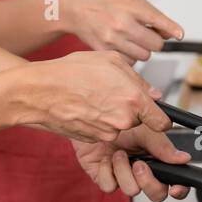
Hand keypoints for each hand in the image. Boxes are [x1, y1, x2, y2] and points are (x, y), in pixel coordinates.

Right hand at [20, 50, 170, 142]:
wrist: (39, 92)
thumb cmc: (71, 72)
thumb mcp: (111, 60)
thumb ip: (138, 79)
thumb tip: (153, 94)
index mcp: (133, 98)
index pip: (162, 122)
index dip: (160, 118)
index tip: (157, 115)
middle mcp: (123, 119)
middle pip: (139, 121)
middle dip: (131, 109)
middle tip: (112, 93)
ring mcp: (107, 132)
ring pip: (121, 126)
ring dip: (113, 115)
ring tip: (94, 97)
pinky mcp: (93, 140)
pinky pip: (105, 131)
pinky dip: (99, 122)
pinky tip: (86, 107)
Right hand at [57, 0, 183, 62]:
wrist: (73, 7)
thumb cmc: (103, 0)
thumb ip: (150, 15)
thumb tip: (170, 34)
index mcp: (131, 6)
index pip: (158, 20)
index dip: (171, 29)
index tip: (180, 35)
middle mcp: (122, 23)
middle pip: (155, 45)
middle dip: (155, 41)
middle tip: (147, 34)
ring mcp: (112, 39)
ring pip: (144, 56)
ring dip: (143, 50)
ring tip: (132, 39)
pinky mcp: (104, 51)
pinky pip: (129, 62)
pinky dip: (130, 57)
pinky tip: (122, 46)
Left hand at [71, 125, 191, 201]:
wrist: (93, 118)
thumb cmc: (120, 122)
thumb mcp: (146, 130)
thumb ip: (164, 146)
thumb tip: (184, 158)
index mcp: (158, 160)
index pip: (176, 181)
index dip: (179, 189)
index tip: (175, 189)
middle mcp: (143, 172)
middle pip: (157, 194)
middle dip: (149, 182)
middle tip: (139, 164)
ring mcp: (124, 177)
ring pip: (132, 191)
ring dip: (124, 170)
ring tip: (118, 153)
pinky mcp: (106, 179)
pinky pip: (109, 186)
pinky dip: (107, 171)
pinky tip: (105, 158)